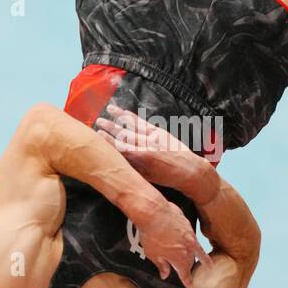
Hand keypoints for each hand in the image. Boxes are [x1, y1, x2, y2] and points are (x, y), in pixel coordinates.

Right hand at [96, 105, 218, 204]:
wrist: (189, 170)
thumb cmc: (166, 177)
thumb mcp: (147, 177)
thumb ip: (133, 166)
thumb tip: (119, 159)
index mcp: (142, 158)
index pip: (121, 147)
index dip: (108, 140)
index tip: (98, 135)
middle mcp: (146, 145)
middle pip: (124, 134)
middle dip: (110, 127)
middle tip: (98, 121)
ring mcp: (153, 137)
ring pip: (133, 125)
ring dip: (120, 117)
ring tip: (109, 110)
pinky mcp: (159, 132)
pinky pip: (143, 122)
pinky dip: (133, 117)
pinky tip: (125, 112)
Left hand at [134, 195, 210, 287]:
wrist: (153, 212)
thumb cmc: (151, 234)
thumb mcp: (152, 253)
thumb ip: (161, 265)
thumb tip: (165, 274)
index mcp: (180, 258)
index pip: (185, 274)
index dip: (187, 281)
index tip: (189, 286)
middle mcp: (188, 248)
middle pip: (191, 262)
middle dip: (189, 268)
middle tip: (188, 273)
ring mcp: (189, 235)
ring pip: (196, 249)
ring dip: (200, 257)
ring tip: (208, 263)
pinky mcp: (187, 224)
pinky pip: (192, 236)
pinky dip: (193, 242)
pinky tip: (192, 242)